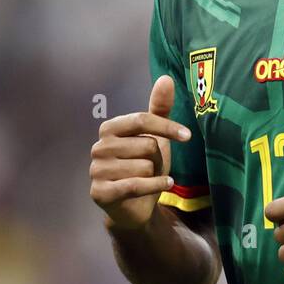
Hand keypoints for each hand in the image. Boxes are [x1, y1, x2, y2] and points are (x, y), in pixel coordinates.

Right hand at [90, 76, 191, 230]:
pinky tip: (166, 184)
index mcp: (109, 129)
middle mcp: (98, 147)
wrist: (135, 205)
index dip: (167, 127)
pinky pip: (137, 185)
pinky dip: (157, 185)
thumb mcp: (155, 136)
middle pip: (146, 145)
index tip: (187, 136)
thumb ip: (159, 108)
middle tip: (152, 166)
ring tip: (147, 178)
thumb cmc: (144, 165)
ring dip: (155, 174)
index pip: (141, 119)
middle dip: (158, 158)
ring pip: (145, 166)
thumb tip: (166, 78)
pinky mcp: (101, 192)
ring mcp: (97, 171)